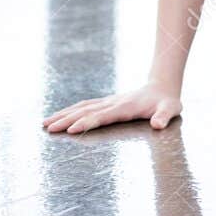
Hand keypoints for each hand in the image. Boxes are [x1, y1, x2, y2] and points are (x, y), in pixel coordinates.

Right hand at [43, 83, 181, 134]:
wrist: (162, 86)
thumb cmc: (167, 102)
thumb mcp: (171, 109)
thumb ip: (164, 117)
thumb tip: (158, 125)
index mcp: (125, 107)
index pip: (103, 116)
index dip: (87, 122)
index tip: (71, 129)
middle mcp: (113, 103)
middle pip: (86, 111)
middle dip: (67, 120)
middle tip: (48, 129)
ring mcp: (108, 101)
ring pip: (81, 107)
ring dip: (63, 114)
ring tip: (45, 123)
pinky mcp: (106, 102)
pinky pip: (84, 106)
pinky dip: (69, 110)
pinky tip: (58, 116)